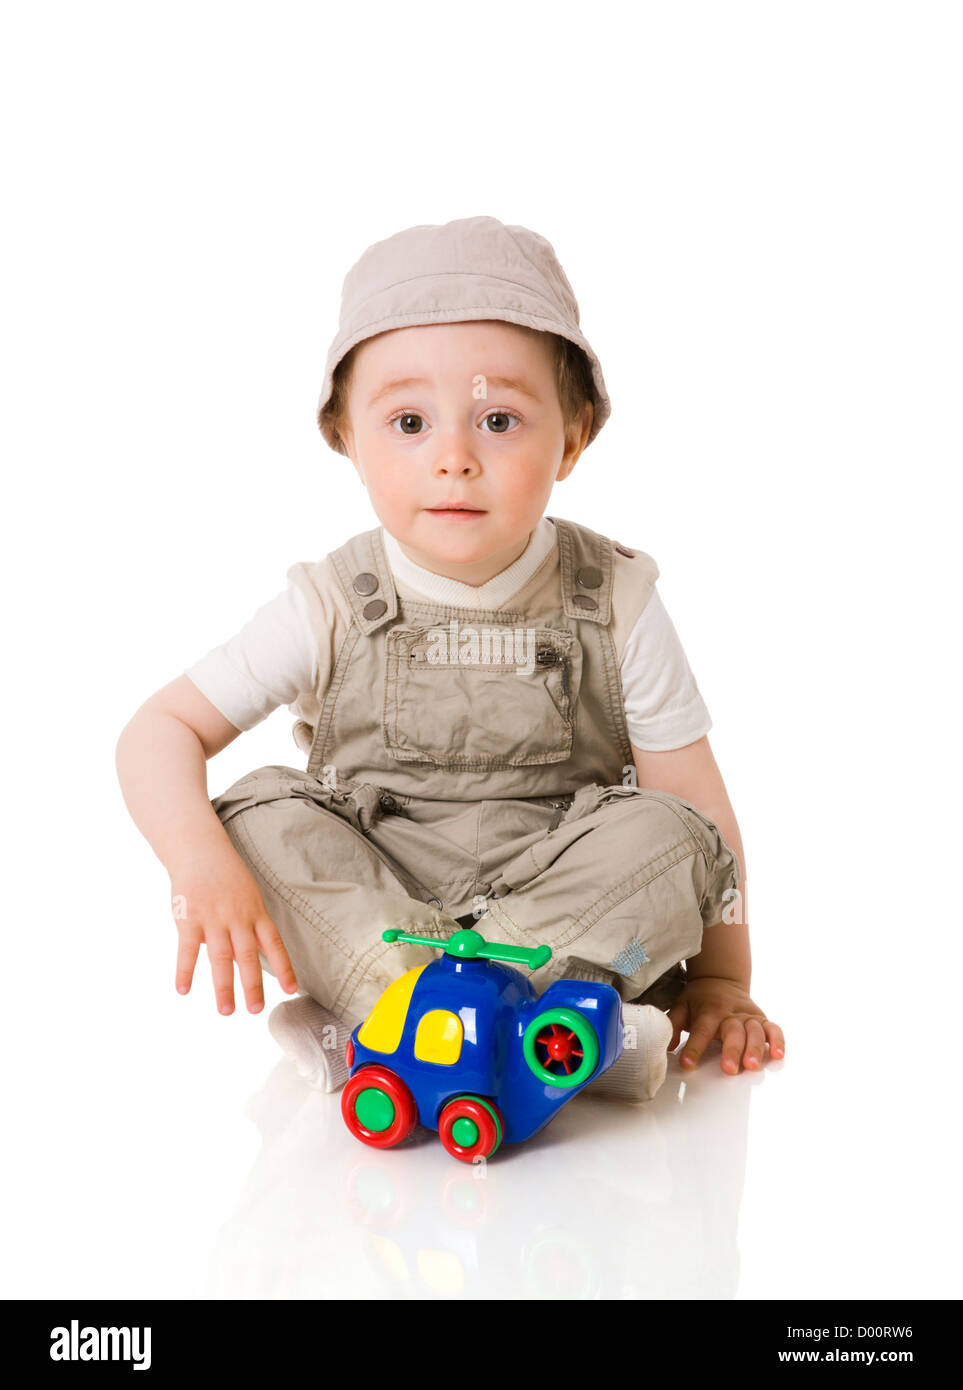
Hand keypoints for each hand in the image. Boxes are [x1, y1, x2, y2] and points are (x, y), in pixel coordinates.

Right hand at [170, 843, 298, 1014]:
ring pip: (220, 957)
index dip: (284, 967)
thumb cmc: (227, 879)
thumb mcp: (248, 898)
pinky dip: (185, 970)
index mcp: (256, 913)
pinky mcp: (188, 918)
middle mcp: (237, 918)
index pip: (274, 944)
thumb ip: (246, 930)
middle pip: (247, 956)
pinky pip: (186, 949)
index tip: (292, 990)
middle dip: (253, 985)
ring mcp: (213, 918)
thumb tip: (241, 964)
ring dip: (223, 986)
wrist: (200, 851)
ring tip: (227, 1011)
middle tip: (256, 1011)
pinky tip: (183, 990)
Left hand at [666, 976, 784, 1073]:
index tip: (687, 1065)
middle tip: (729, 1069)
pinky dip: (778, 1041)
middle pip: (733, 1032)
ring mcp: (748, 1016)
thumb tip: (663, 1047)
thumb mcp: (681, 1006)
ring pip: (755, 1031)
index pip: (700, 1030)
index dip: (694, 1048)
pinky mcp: (761, 1019)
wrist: (720, 979)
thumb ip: (671, 1025)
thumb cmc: (699, 999)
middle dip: (732, 1050)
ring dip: (755, 1049)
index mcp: (708, 1011)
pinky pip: (773, 1028)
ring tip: (752, 1066)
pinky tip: (778, 1055)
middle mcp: (730, 1013)